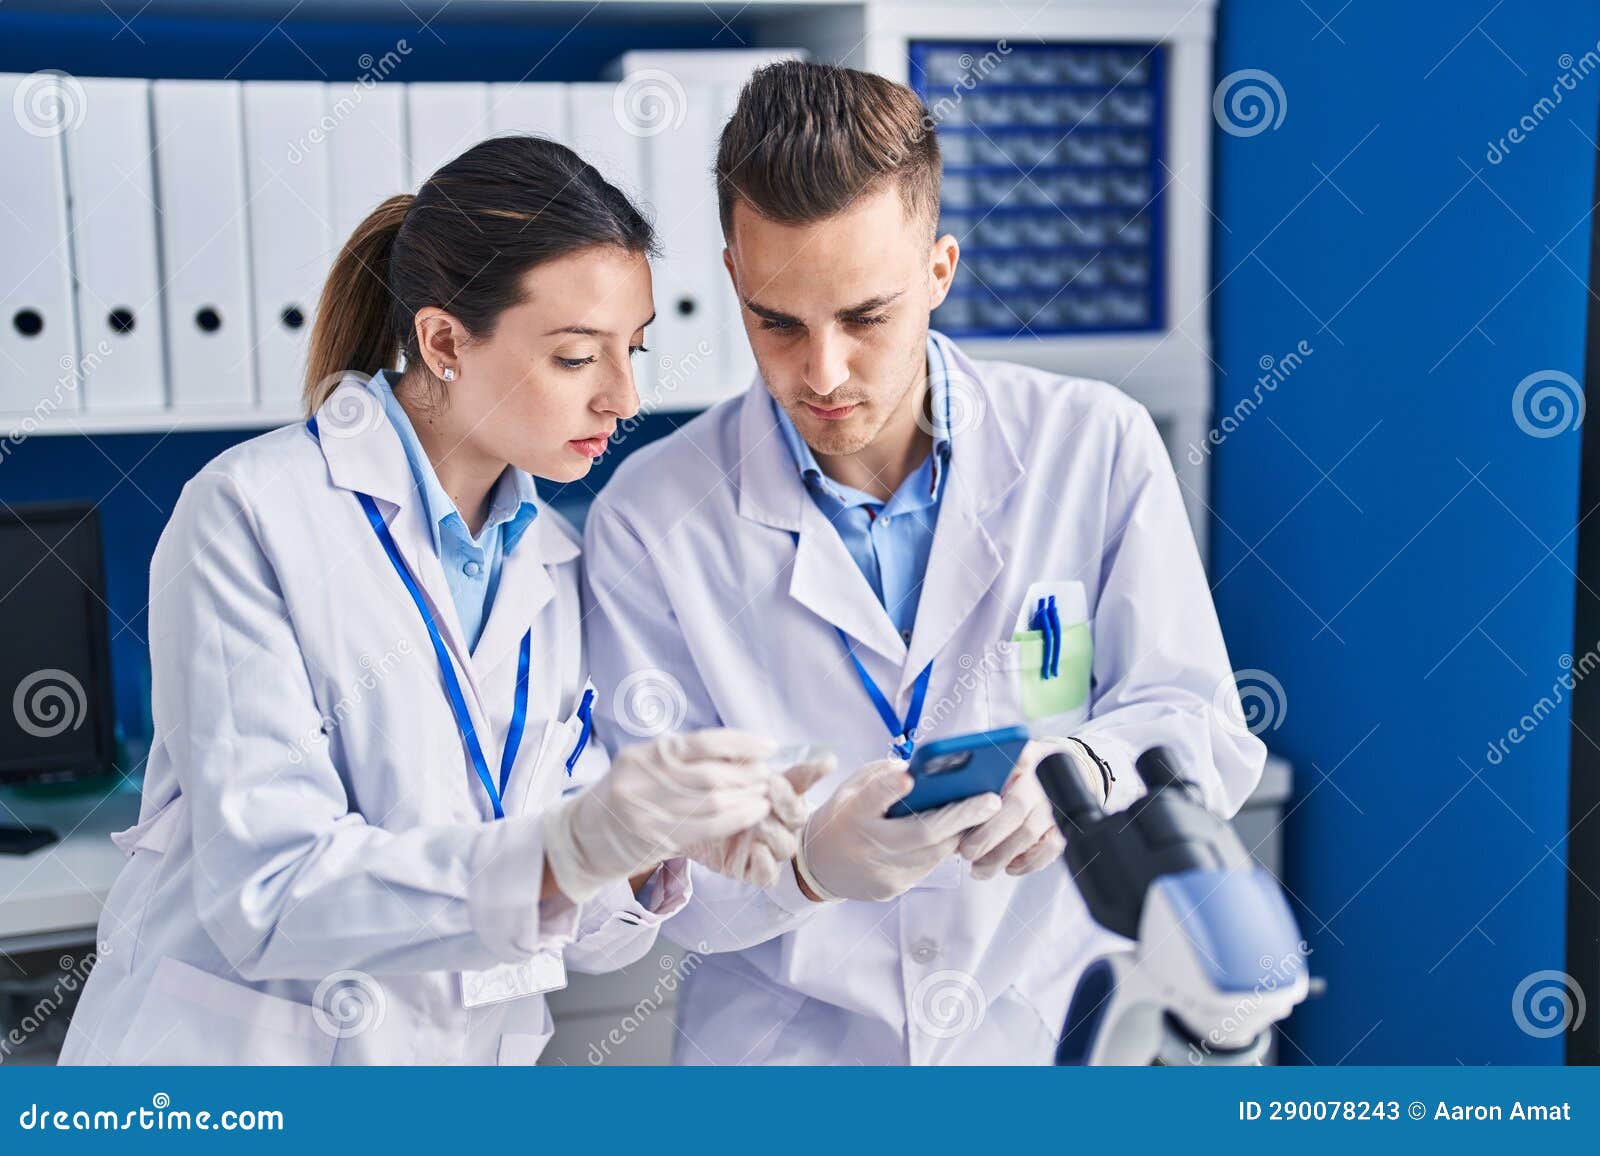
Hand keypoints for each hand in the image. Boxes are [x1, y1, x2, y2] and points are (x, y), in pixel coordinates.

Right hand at [542, 729, 775, 901]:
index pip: (703, 742)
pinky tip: (753, 812)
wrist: (586, 836)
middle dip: (748, 773)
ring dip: (747, 797)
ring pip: (713, 801)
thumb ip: (681, 756)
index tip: (769, 746)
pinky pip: (707, 826)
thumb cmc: (626, 794)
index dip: (742, 743)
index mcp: (646, 753)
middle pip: (712, 773)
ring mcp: (649, 810)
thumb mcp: (645, 764)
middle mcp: (645, 778)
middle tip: (768, 774)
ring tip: (765, 794)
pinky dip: (736, 818)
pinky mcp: (656, 837)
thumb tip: (737, 751)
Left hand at [686, 755, 834, 887]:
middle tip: (771, 786)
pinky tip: (757, 850)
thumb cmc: (709, 790)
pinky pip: (768, 876)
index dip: (809, 777)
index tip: (797, 770)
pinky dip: (766, 865)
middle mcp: (778, 823)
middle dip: (787, 802)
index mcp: (779, 797)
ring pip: (786, 846)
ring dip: (775, 832)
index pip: (801, 786)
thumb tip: (776, 746)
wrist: (677, 819)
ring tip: (759, 820)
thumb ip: (748, 759)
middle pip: (797, 818)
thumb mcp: (727, 770)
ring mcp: (767, 848)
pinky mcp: (750, 870)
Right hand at [795, 759, 1002, 901]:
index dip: (890, 788)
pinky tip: (962, 831)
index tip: (910, 777)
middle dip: (962, 815)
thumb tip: (922, 769)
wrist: (819, 867)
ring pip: (934, 852)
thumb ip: (881, 776)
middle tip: (992, 801)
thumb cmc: (842, 817)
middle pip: (922, 832)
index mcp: (852, 814)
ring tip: (987, 813)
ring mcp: (881, 872)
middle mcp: (867, 846)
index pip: (872, 799)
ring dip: (962, 832)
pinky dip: (947, 846)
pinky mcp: (893, 888)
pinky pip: (929, 865)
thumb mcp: (850, 789)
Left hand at [958, 738, 1103, 880]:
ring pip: (1029, 834)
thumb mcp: (998, 764)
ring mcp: (1056, 803)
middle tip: (967, 851)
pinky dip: (1026, 863)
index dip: (985, 799)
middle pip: (1016, 808)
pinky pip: (1048, 850)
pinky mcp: (1065, 826)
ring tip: (980, 867)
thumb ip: (978, 778)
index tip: (965, 820)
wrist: (1059, 772)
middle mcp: (1042, 779)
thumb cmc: (1017, 773)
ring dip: (1001, 856)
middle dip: (987, 836)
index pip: (1003, 772)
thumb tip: (949, 806)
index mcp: (1022, 758)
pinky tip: (1009, 866)